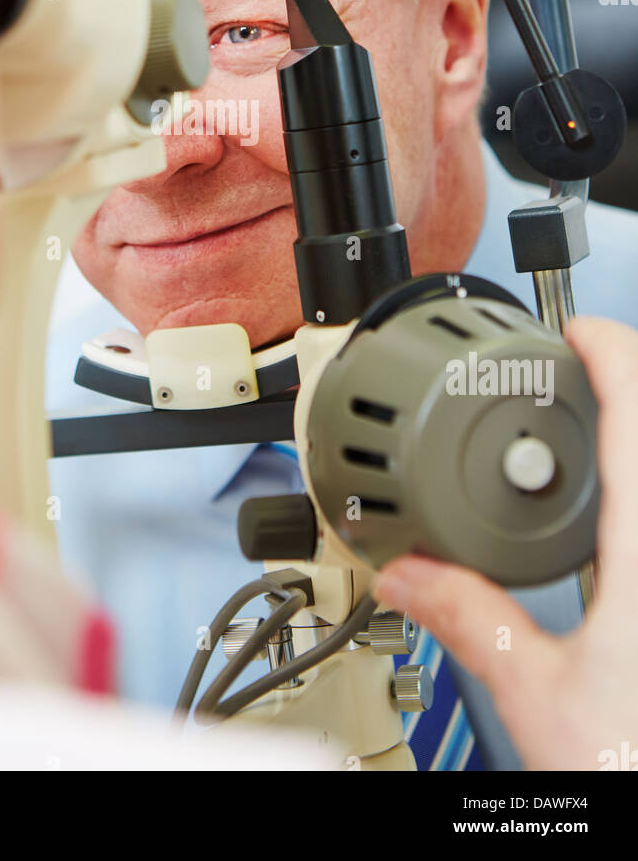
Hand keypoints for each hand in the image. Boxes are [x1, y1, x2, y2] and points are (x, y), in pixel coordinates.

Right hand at [372, 315, 637, 770]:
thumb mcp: (542, 699)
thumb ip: (472, 622)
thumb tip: (411, 574)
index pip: (635, 418)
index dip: (609, 353)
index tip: (577, 327)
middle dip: (617, 392)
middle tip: (570, 380)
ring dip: (625, 443)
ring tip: (586, 439)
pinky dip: (628, 492)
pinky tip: (603, 522)